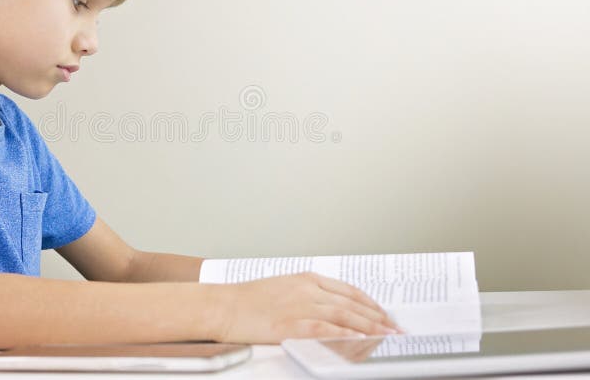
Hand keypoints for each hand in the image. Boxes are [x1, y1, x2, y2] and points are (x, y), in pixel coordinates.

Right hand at [214, 272, 400, 343]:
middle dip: (378, 317)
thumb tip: (334, 310)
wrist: (222, 306)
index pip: (348, 290)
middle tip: (396, 328)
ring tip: (387, 337)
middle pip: (352, 303)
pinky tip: (359, 341)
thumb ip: (309, 295)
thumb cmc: (248, 300)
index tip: (385, 315)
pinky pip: (325, 329)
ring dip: (370, 328)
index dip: (371, 303)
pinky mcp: (291, 324)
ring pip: (344, 316)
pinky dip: (345, 335)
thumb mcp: (283, 287)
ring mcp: (300, 306)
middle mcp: (307, 289)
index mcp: (306, 278)